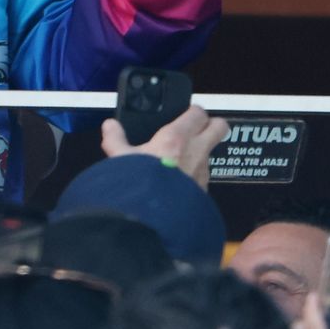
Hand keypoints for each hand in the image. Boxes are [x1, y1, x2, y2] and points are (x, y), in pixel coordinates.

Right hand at [101, 104, 228, 189]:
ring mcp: (203, 171)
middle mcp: (196, 151)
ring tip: (182, 158)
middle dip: (212, 125)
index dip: (194, 111)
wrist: (155, 217)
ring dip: (201, 152)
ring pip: (211, 152)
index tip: (187, 113)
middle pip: (219, 127)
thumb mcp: (120, 157)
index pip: (198, 113)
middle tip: (199, 128)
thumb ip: (115, 139)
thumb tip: (109, 126)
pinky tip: (180, 180)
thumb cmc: (141, 184)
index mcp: (176, 137)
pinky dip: (196, 174)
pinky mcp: (204, 190)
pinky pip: (204, 175)